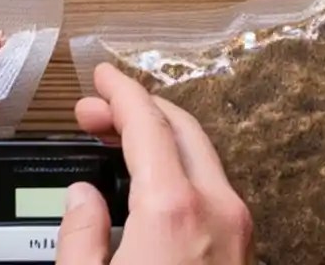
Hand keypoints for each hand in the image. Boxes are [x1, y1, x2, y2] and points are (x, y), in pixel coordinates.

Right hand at [61, 63, 255, 264]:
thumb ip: (81, 236)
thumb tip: (82, 200)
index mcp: (173, 213)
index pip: (148, 125)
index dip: (121, 92)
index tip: (103, 77)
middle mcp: (216, 212)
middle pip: (181, 129)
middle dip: (137, 109)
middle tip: (97, 111)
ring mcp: (237, 231)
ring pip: (201, 157)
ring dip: (160, 138)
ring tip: (118, 144)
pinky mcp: (244, 250)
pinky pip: (211, 189)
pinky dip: (179, 169)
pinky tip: (151, 181)